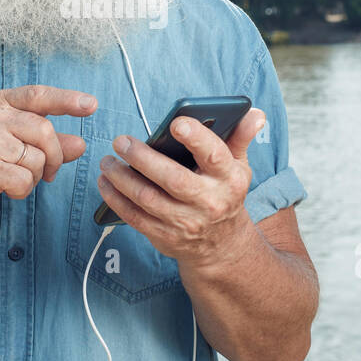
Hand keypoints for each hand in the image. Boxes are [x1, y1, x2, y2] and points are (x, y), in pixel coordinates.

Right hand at [0, 85, 94, 226]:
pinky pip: (25, 180)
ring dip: (35, 176)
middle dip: (54, 155)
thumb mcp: (11, 143)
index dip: (66, 100)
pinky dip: (22, 190)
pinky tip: (5, 189)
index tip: (91, 105)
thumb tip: (79, 144)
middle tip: (49, 172)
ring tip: (16, 178)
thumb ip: (45, 141)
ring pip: (36, 158)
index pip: (37, 96)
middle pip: (44, 130)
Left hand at [96, 108, 266, 271]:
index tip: (177, 122)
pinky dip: (116, 199)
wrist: (222, 246)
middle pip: (172, 179)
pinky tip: (105, 182)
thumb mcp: (238, 166)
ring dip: (122, 178)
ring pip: (147, 199)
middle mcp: (208, 202)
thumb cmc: (224, 193)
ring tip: (107, 160)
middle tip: (120, 141)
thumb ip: (240, 137)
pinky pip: (135, 217)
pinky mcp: (165, 237)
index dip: (196, 138)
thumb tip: (254, 114)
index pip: (214, 155)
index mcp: (228, 178)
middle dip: (142, 158)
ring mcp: (185, 222)